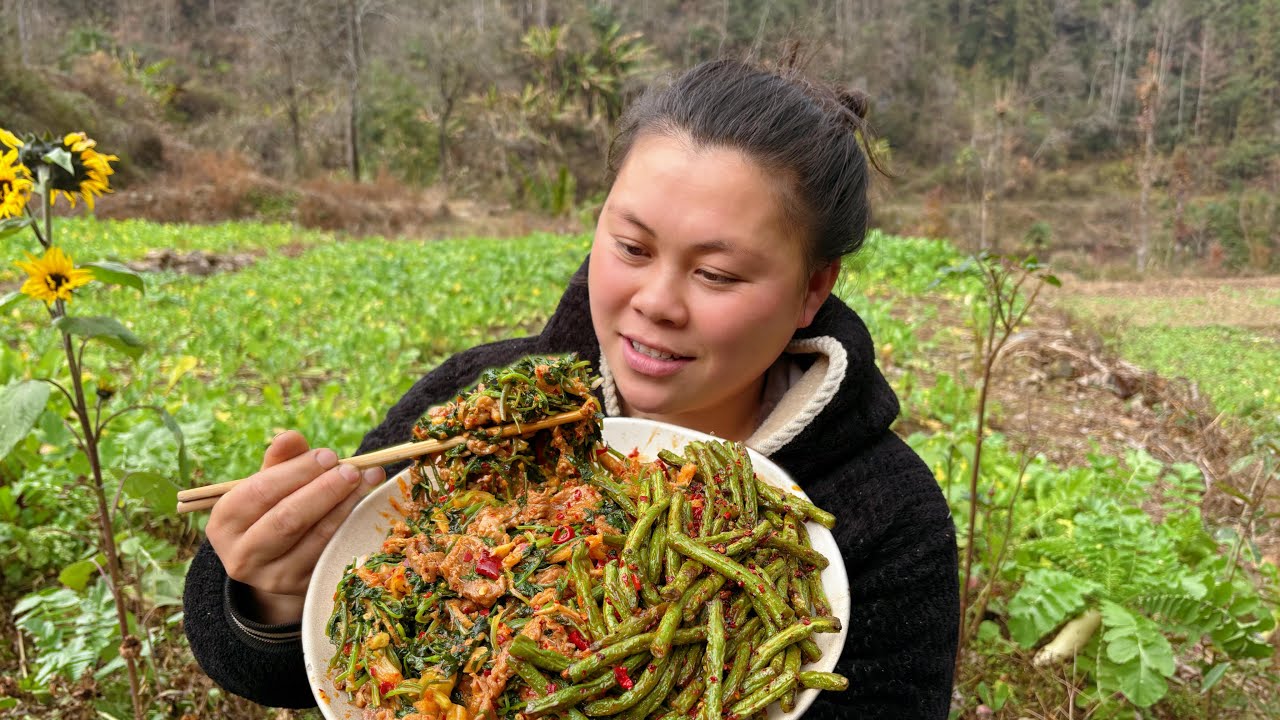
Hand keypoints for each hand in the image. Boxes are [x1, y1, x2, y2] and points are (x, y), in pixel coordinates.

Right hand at [206, 431, 384, 623]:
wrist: (275, 565)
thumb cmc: (271, 512)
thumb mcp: (267, 485)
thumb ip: (280, 461)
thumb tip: (291, 437)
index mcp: (224, 522)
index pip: (259, 492)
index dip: (297, 471)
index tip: (328, 455)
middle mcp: (241, 555)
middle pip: (286, 519)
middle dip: (324, 490)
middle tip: (352, 469)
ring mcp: (271, 577)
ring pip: (313, 537)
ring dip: (344, 504)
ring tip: (367, 479)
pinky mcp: (301, 586)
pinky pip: (330, 551)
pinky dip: (349, 524)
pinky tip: (364, 503)